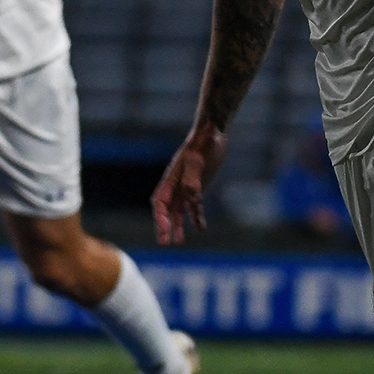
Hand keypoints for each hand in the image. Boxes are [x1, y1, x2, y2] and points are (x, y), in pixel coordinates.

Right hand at [151, 126, 228, 245]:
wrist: (213, 131)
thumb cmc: (205, 140)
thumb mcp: (199, 157)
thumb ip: (193, 174)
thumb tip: (191, 194)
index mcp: (172, 177)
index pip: (160, 200)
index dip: (161, 216)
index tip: (165, 229)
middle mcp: (176, 183)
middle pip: (165, 208)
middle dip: (164, 225)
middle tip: (164, 242)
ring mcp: (186, 185)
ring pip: (178, 209)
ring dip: (177, 225)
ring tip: (178, 242)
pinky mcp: (197, 186)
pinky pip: (194, 206)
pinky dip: (196, 217)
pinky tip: (201, 228)